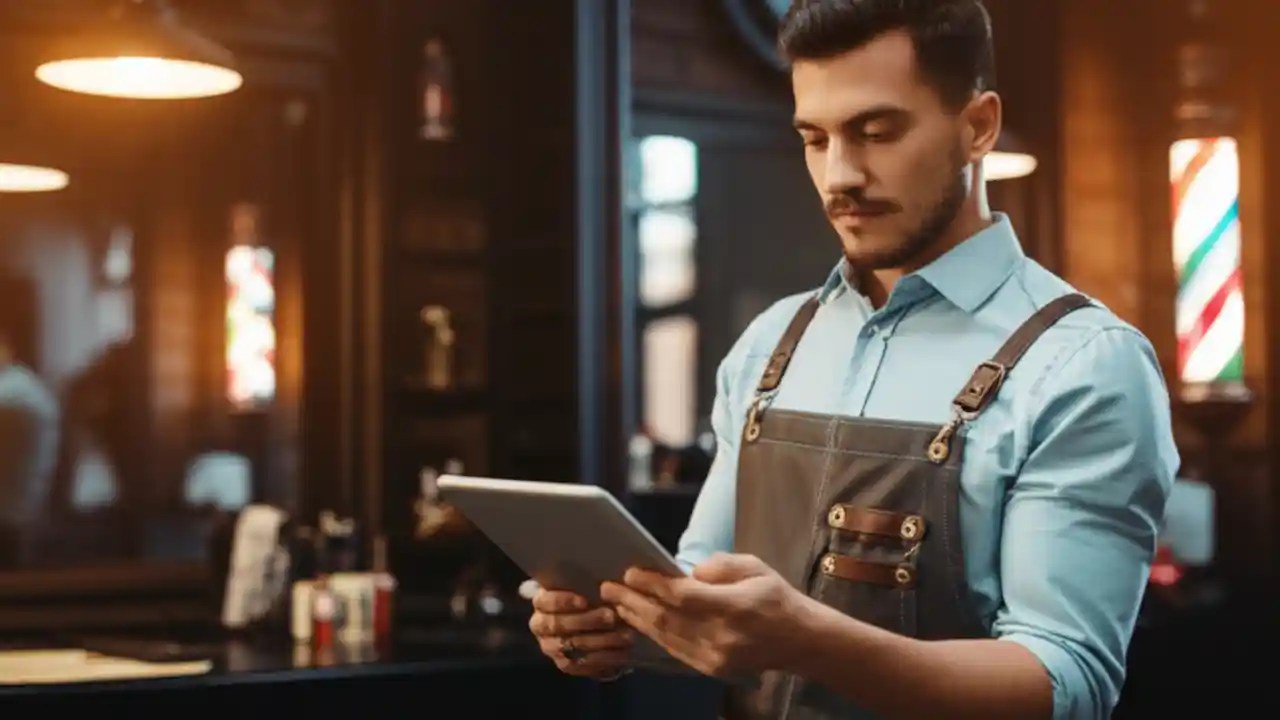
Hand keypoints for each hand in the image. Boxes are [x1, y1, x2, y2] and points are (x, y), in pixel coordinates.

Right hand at [527, 584, 634, 678]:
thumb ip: (589, 585)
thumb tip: (604, 583)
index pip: (545, 601)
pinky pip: (582, 665)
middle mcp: (541, 626)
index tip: (585, 601)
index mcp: (541, 603)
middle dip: (586, 621)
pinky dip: (604, 659)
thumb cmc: (589, 597)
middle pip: (558, 624)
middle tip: (611, 617)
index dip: (563, 601)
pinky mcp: (565, 665)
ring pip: (572, 646)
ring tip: (624, 635)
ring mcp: (552, 647)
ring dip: (600, 641)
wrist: (593, 624)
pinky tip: (622, 651)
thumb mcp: (587, 587)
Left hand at [599, 553, 803, 677]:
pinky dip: (652, 635)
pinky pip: (674, 650)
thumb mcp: (754, 566)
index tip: (630, 572)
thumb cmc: (775, 596)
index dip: (652, 584)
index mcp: (734, 607)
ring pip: (665, 637)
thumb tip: (685, 572)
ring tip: (615, 602)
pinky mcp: (711, 669)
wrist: (800, 640)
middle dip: (633, 601)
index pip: (682, 597)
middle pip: (666, 619)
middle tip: (608, 586)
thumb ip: (718, 566)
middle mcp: (721, 636)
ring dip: (636, 619)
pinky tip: (638, 622)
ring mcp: (715, 657)